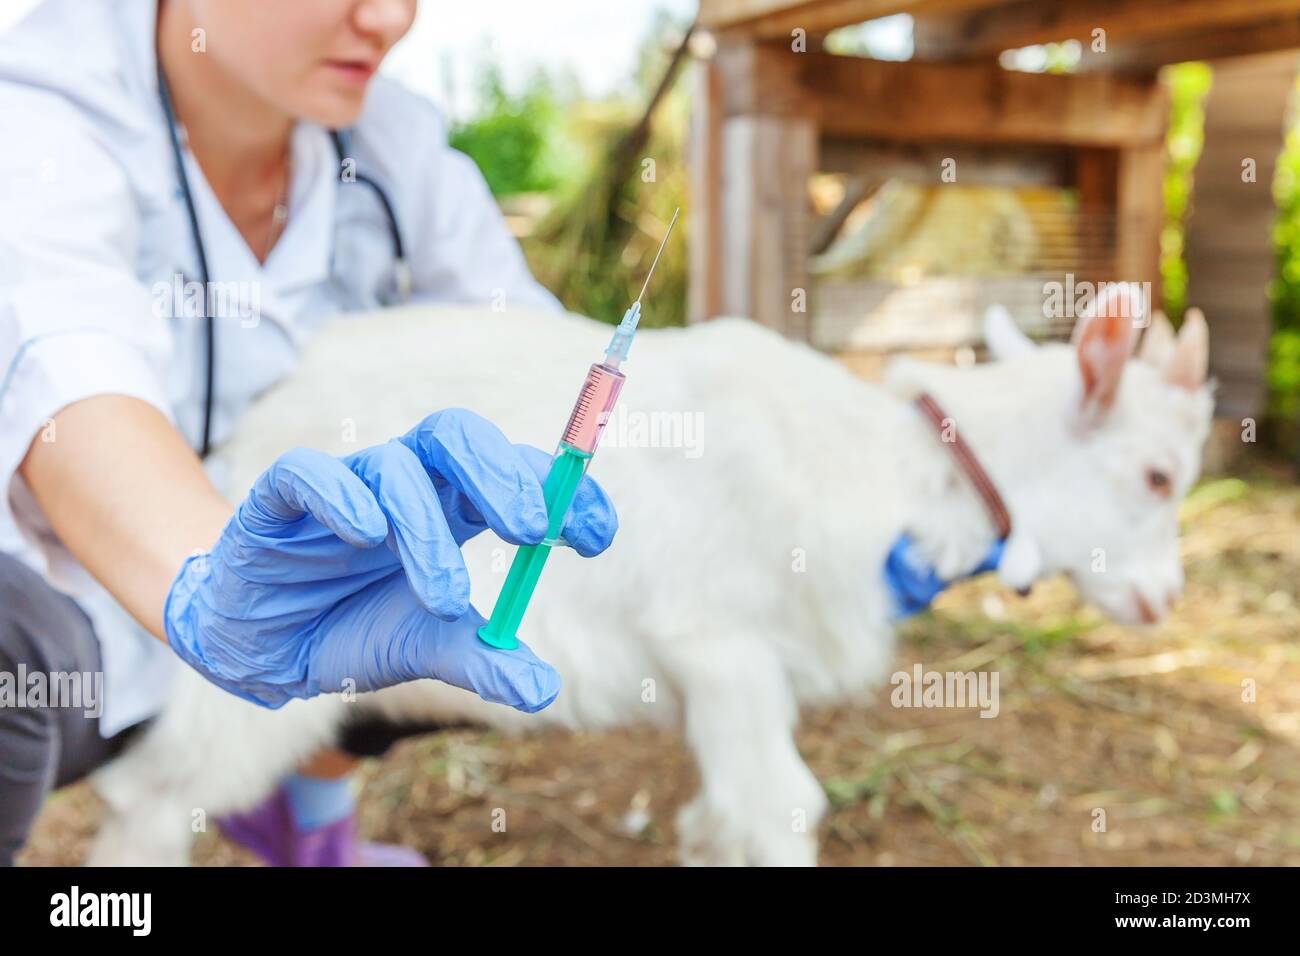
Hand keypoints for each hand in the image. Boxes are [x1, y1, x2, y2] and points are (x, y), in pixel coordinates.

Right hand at [163, 408, 616, 709]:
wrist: (260, 646)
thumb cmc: (352, 628)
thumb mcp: (425, 648)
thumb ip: (481, 661)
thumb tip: (544, 690)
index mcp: (452, 505)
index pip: (515, 473)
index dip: (562, 492)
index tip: (600, 536)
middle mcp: (406, 482)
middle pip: (460, 438)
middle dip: (503, 476)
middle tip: (533, 532)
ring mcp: (347, 484)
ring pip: (395, 467)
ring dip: (426, 528)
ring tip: (445, 598)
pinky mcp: (282, 499)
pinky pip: (311, 474)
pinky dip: (341, 495)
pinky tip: (367, 534)